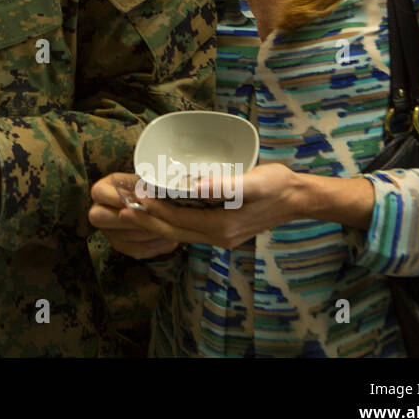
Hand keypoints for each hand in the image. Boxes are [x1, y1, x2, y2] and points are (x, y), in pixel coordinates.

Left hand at [96, 163, 304, 249]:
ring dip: (155, 223)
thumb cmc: (277, 186)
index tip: (134, 197)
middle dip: (146, 221)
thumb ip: (226, 185)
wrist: (298, 199)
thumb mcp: (255, 181)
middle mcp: (217, 236)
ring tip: (132, 211)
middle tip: (121, 209)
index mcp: (222, 226)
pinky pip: (188, 230)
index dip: (154, 209)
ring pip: (178, 233)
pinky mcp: (222, 231)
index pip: (178, 219)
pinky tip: (158, 213)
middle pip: (173, 231)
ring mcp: (220, 236)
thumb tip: (196, 186)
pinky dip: (169, 222)